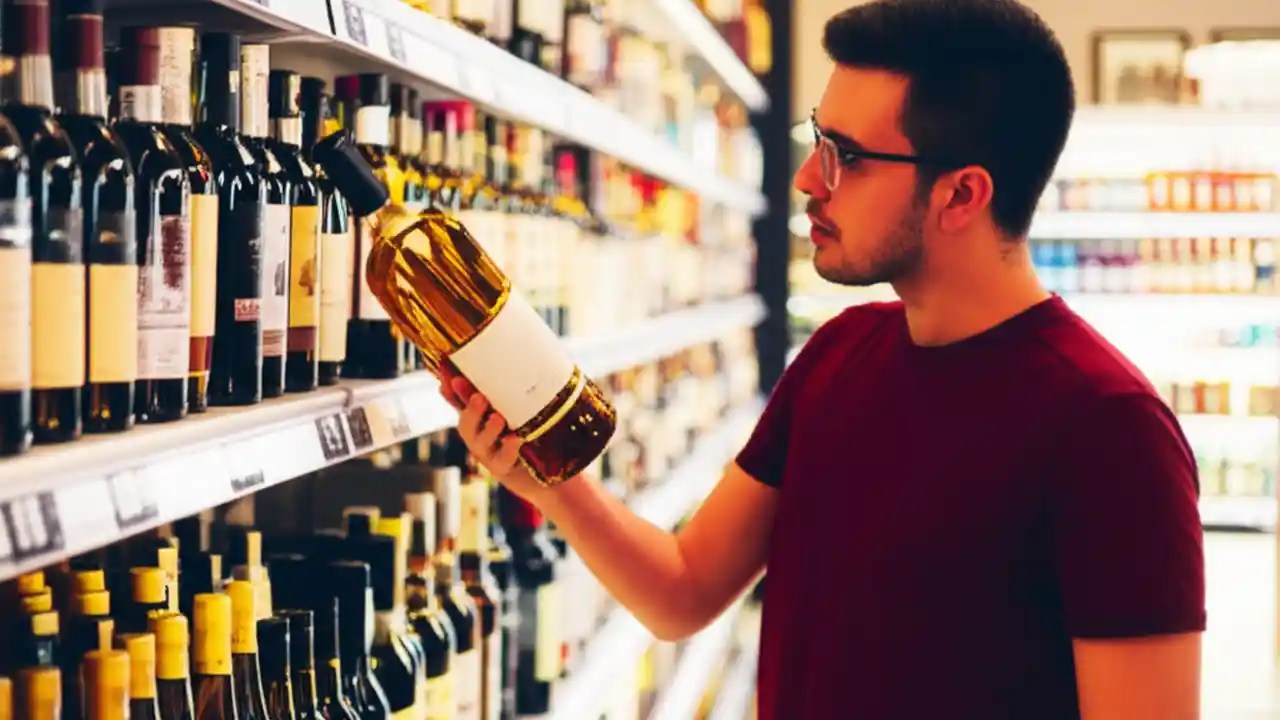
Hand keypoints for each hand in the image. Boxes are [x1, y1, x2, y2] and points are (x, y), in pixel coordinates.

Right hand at [438, 363, 543, 500]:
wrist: (545, 472)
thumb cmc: (529, 435)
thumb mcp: (520, 409)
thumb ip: (513, 391)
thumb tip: (525, 356)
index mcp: (479, 420)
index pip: (460, 403)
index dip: (451, 391)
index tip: (448, 375)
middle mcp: (479, 437)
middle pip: (466, 425)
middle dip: (470, 410)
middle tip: (479, 396)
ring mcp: (489, 455)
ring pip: (481, 443)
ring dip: (488, 429)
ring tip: (498, 417)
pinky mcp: (504, 469)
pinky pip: (503, 460)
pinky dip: (508, 449)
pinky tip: (515, 438)